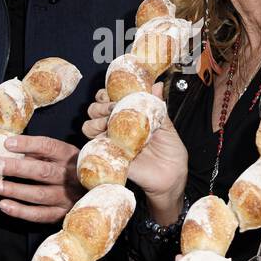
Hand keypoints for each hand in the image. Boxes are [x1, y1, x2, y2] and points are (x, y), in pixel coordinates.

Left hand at [0, 134, 80, 224]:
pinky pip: (39, 214)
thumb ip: (38, 153)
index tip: (7, 144)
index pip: (49, 147)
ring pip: (40, 194)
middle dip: (17, 168)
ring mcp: (67, 197)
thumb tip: (11, 153)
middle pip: (43, 171)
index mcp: (70, 156)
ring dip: (15, 190)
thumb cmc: (67, 169)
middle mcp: (71, 176)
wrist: (94, 191)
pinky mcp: (62, 214)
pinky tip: (4, 205)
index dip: (27, 144)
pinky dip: (20, 211)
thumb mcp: (59, 155)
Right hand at [83, 84, 188, 221]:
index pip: (108, 99)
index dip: (105, 94)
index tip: (113, 93)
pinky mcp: (110, 158)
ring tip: (111, 123)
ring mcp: (111, 142)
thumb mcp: (166, 125)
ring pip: (89, 127)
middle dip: (100, 106)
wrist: (172, 175)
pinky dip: (98, 141)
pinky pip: (94, 148)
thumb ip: (157, 106)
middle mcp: (117, 128)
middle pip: (94, 110)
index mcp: (129, 116)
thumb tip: (156, 85)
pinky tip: (109, 139)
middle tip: (114, 108)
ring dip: (96, 121)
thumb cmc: (170, 151)